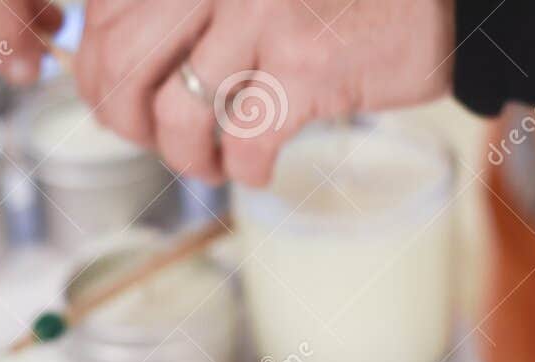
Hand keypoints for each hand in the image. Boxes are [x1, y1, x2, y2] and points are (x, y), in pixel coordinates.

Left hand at [76, 0, 453, 185]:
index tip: (120, 105)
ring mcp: (261, 16)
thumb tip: (108, 72)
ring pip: (178, 115)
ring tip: (213, 165)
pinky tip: (258, 168)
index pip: (105, 13)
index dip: (96, 71)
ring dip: (188, 160)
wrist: (438, 3)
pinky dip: (245, 171)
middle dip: (128, 123)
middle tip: (156, 142)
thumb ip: (186, 15)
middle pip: (122, 65)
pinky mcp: (305, 67)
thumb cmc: (338, 1)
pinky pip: (245, 143)